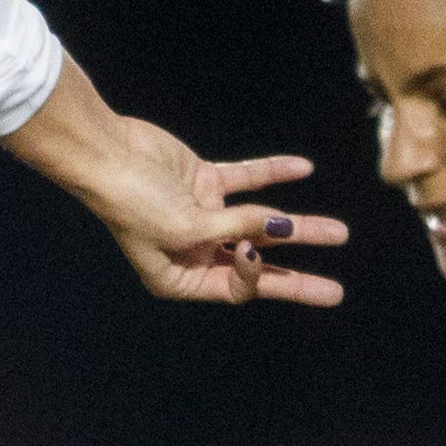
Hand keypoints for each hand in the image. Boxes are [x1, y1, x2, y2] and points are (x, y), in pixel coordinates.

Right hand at [0, 63, 347, 307]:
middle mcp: (192, 253)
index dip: (256, 272)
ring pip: (259, 225)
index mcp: (179, 279)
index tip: (255, 248)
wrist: (107, 152)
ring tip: (338, 232)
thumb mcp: (188, 227)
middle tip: (334, 293)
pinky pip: (247, 181)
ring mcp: (200, 216)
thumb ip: (239, 228)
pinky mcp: (203, 182)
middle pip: (256, 267)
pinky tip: (303, 168)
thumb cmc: (135, 201)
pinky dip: (273, 174)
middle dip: (296, 278)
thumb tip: (285, 226)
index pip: (235, 288)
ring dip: (297, 226)